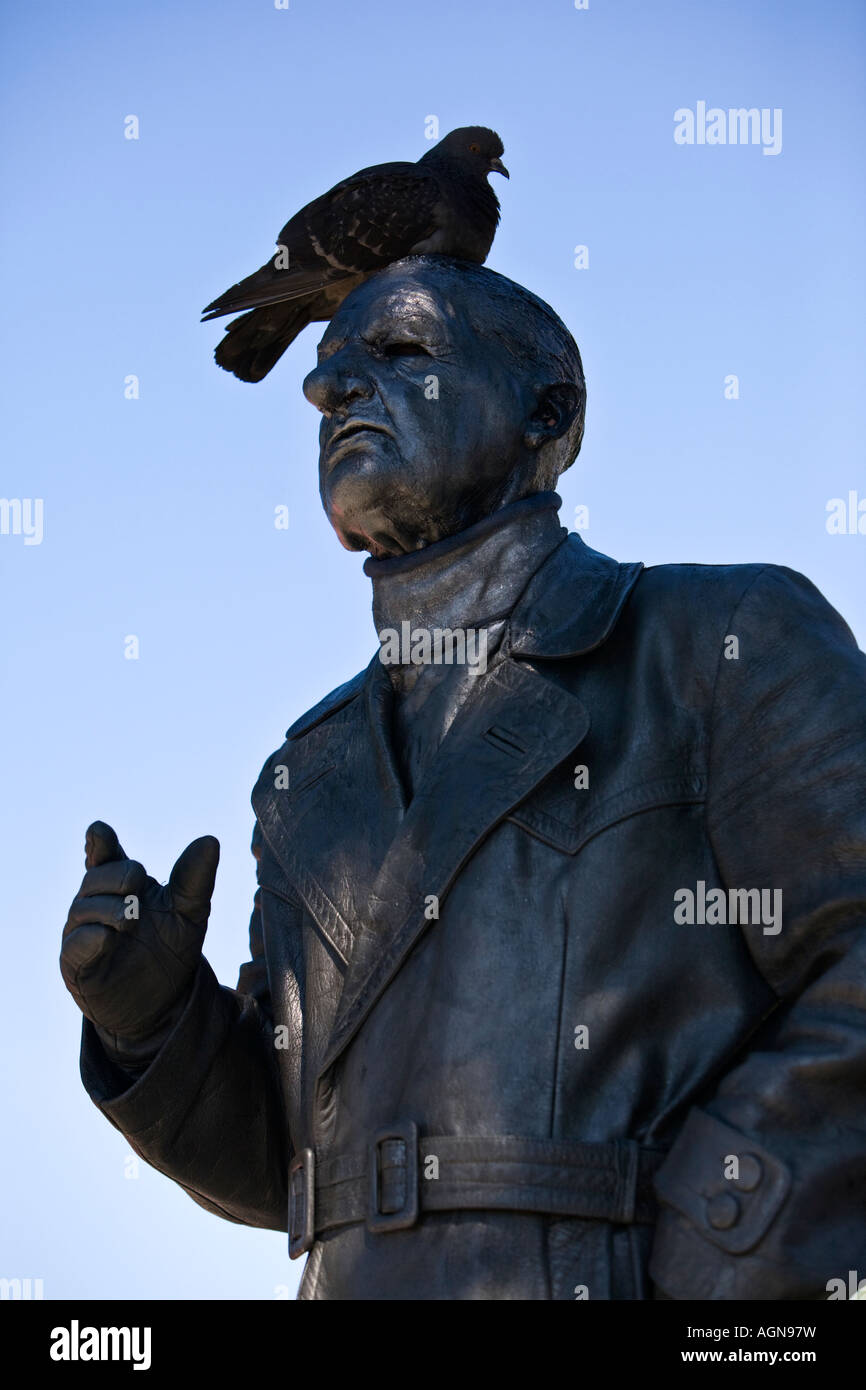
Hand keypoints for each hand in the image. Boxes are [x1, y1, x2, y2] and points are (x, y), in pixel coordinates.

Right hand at [61, 821, 218, 1061]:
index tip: (98, 832)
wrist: (165, 1003)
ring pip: (83, 908)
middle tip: (137, 888)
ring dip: (109, 909)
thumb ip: (195, 879)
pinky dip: (90, 937)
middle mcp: (97, 903)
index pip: (105, 855)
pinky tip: (107, 937)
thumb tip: (210, 840)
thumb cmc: (173, 949)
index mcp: (121, 885)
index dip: (100, 843)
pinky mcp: (75, 964)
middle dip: (118, 878)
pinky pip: (74, 945)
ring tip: (130, 920)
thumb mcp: (191, 913)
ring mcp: (82, 932)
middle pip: (97, 876)